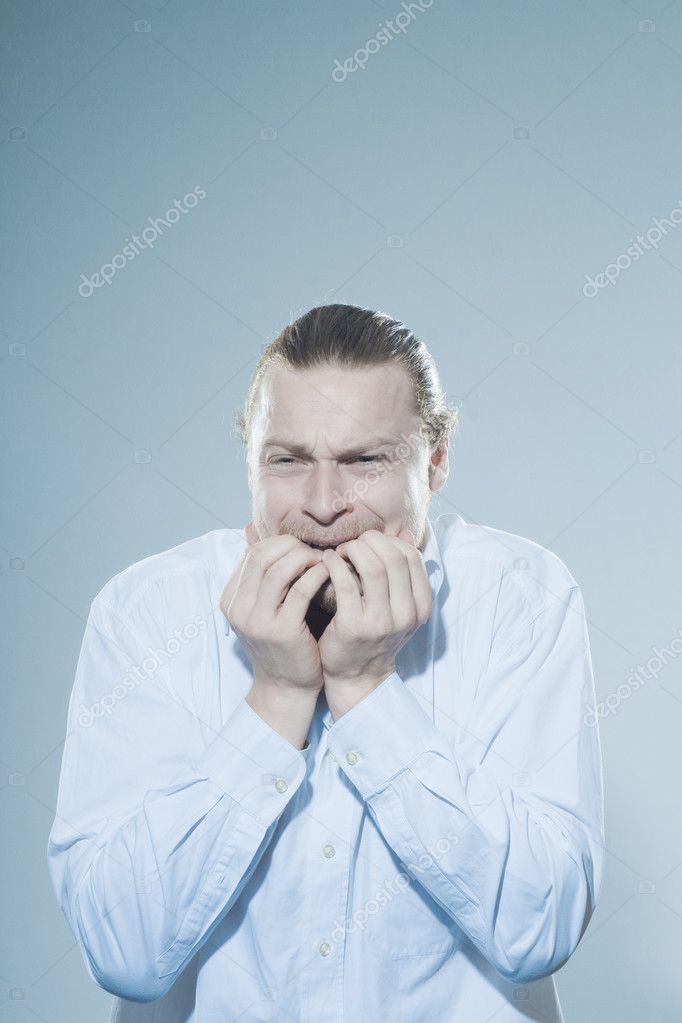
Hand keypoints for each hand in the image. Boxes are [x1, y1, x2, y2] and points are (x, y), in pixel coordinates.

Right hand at [220, 522, 330, 696]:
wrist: (285, 686)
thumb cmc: (280, 643)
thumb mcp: (263, 609)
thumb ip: (264, 579)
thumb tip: (270, 538)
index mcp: (231, 599)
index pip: (252, 554)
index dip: (280, 544)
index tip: (301, 548)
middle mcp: (238, 609)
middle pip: (262, 557)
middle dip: (291, 547)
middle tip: (313, 551)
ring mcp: (257, 621)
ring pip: (278, 570)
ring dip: (304, 558)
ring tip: (321, 561)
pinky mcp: (281, 632)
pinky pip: (301, 590)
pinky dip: (316, 575)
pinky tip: (328, 574)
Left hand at [318, 528, 432, 710]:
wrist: (356, 676)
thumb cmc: (374, 634)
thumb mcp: (397, 605)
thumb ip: (402, 572)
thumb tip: (405, 533)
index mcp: (421, 606)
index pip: (412, 556)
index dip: (389, 541)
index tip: (370, 544)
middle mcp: (407, 615)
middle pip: (395, 557)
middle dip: (371, 541)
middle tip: (353, 544)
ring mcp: (383, 622)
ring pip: (374, 566)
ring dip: (353, 550)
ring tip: (340, 552)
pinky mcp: (355, 627)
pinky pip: (346, 582)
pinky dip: (335, 564)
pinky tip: (326, 561)